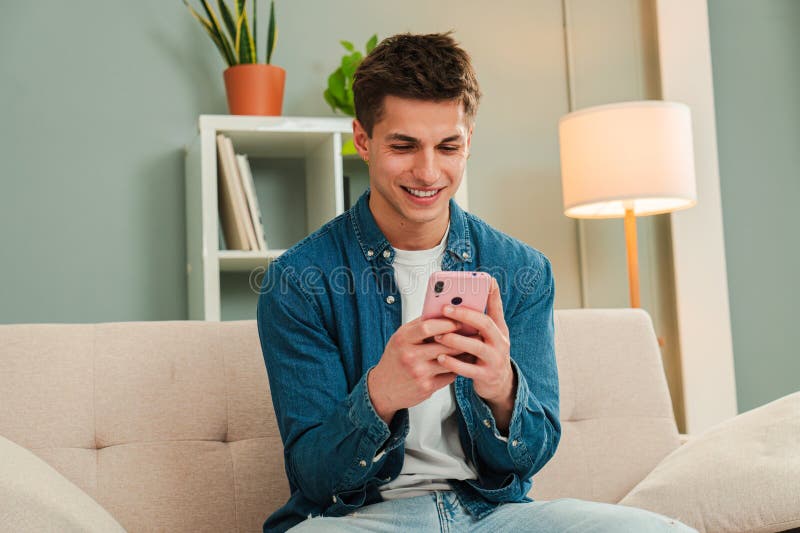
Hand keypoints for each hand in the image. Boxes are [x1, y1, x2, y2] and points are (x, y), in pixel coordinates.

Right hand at [368, 316, 465, 423]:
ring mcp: (418, 373)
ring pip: (450, 360)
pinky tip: (461, 363)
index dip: (446, 323)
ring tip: (472, 347)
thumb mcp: (401, 338)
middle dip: (461, 338)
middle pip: (443, 344)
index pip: (427, 326)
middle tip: (474, 333)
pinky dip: (457, 368)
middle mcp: (409, 356)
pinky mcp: (427, 387)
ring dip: (463, 353)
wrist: (384, 388)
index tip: (459, 321)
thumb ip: (419, 326)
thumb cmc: (395, 359)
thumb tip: (443, 312)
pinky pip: (449, 375)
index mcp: (403, 339)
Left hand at [433, 277, 515, 427]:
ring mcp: (495, 360)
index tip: (479, 282)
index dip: (488, 296)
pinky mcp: (486, 376)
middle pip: (485, 324)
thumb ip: (490, 309)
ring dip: (455, 340)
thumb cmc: (490, 352)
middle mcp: (500, 343)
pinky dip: (454, 363)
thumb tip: (490, 281)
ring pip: (476, 347)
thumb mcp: (494, 332)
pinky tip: (441, 358)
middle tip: (445, 308)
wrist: (500, 384)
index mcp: (500, 330)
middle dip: (464, 315)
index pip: (494, 309)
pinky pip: (468, 369)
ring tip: (438, 334)